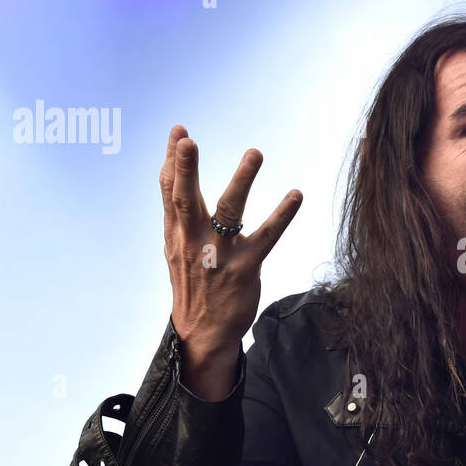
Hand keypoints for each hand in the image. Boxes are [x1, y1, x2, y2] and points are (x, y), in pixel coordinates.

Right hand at [159, 125, 302, 361]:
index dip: (171, 161)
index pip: (169, 192)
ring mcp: (219, 254)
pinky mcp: (245, 268)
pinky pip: (267, 237)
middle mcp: (193, 240)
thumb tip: (170, 176)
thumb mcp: (174, 249)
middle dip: (185, 169)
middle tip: (186, 141)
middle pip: (186, 199)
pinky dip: (282, 215)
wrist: (202, 334)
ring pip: (228, 212)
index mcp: (175, 234)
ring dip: (242, 181)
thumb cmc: (192, 285)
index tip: (178, 131)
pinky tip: (296, 195)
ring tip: (254, 153)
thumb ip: (176, 215)